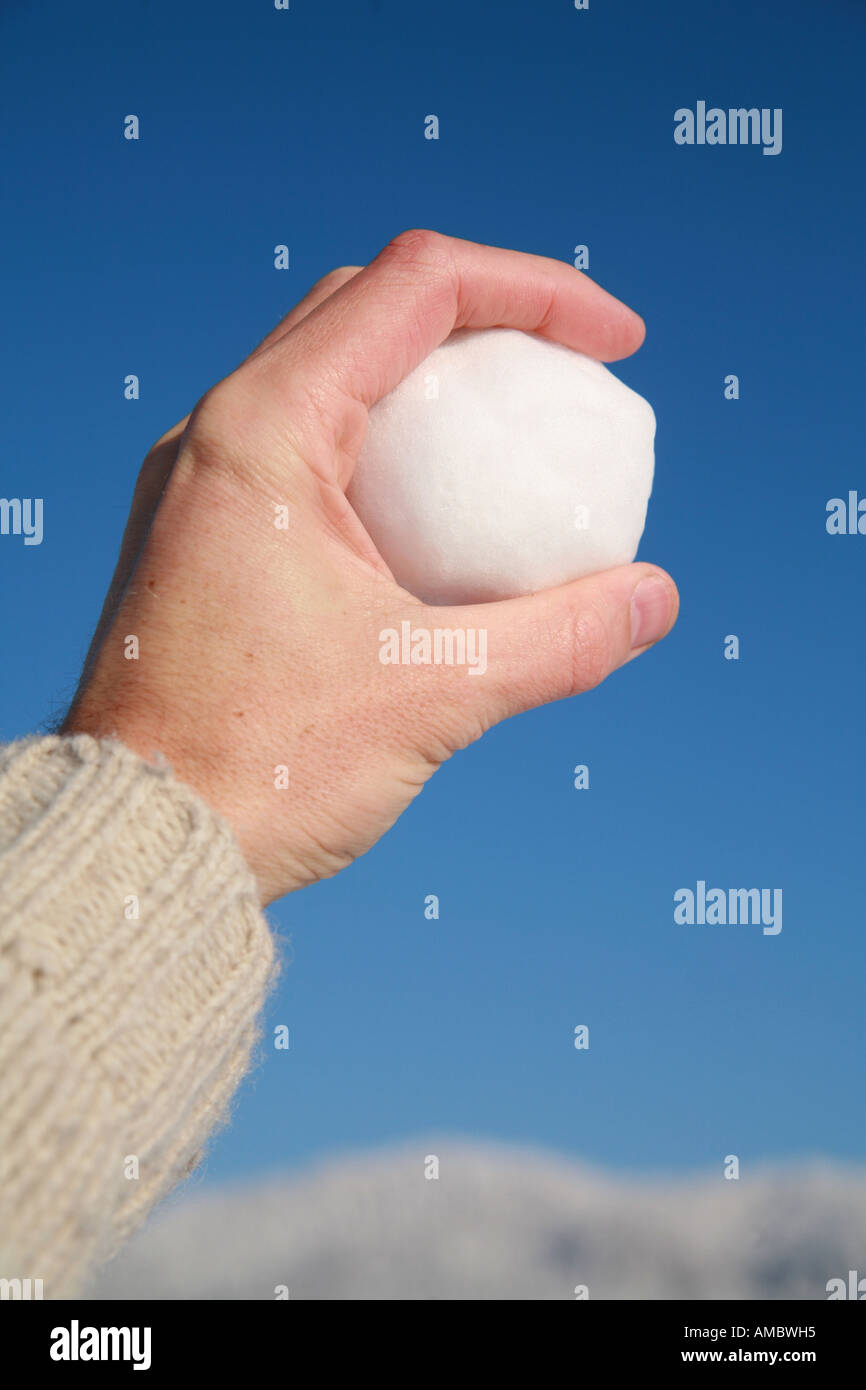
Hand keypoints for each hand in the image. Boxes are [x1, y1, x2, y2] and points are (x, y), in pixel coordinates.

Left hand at [63, 230, 678, 903]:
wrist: (139, 840)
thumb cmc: (257, 769)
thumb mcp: (433, 694)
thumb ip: (559, 638)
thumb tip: (652, 600)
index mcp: (262, 430)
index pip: (417, 287)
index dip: (538, 291)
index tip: (619, 345)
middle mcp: (217, 433)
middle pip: (371, 308)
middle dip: (488, 318)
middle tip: (571, 373)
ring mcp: (203, 483)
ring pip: (334, 375)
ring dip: (434, 379)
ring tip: (515, 431)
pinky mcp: (207, 535)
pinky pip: (309, 449)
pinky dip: (389, 449)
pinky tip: (441, 516)